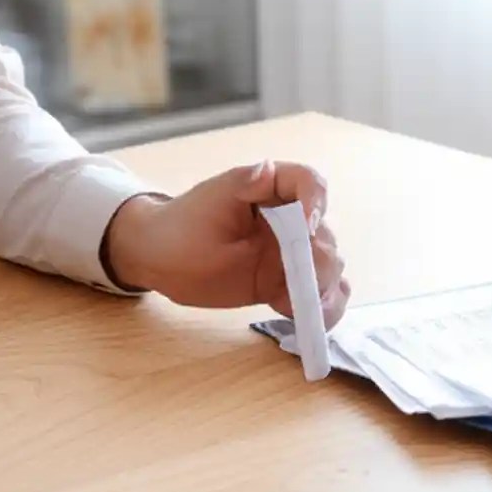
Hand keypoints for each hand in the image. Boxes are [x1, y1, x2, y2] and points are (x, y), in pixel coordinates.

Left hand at [104, 160, 350, 326]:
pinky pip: (322, 295)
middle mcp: (291, 221)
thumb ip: (242, 184)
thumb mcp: (210, 200)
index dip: (317, 203)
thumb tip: (267, 169)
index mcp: (274, 190)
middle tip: (298, 282)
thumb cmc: (181, 226)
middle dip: (319, 261)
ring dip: (324, 289)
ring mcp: (291, 255)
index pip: (310, 184)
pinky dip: (326, 309)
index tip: (306, 229)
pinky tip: (312, 322)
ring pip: (330, 269)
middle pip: (326, 235)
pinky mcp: (287, 283)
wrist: (161, 261)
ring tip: (303, 309)